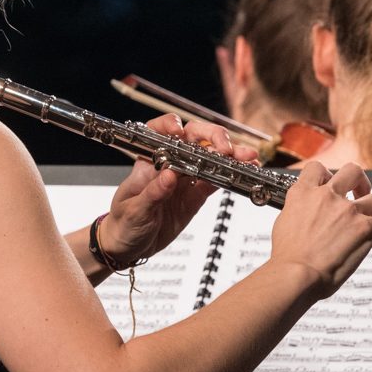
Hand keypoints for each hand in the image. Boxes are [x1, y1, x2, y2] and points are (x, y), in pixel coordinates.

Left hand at [98, 115, 256, 265]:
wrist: (129, 246)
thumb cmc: (123, 224)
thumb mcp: (134, 210)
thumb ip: (152, 193)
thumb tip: (169, 175)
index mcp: (147, 162)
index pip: (158, 132)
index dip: (169, 125)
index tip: (179, 130)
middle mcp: (168, 164)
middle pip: (192, 138)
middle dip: (212, 137)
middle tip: (225, 147)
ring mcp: (184, 178)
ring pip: (209, 158)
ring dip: (230, 155)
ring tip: (248, 157)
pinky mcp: (195, 195)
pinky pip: (215, 180)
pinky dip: (231, 175)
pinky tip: (245, 172)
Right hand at [270, 162, 371, 298]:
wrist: (294, 274)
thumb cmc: (286, 257)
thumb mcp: (283, 224)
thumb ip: (297, 213)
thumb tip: (303, 216)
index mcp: (302, 194)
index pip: (316, 168)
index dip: (327, 175)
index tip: (331, 184)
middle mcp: (326, 196)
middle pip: (353, 171)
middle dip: (361, 181)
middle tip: (361, 193)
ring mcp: (348, 211)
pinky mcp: (365, 229)